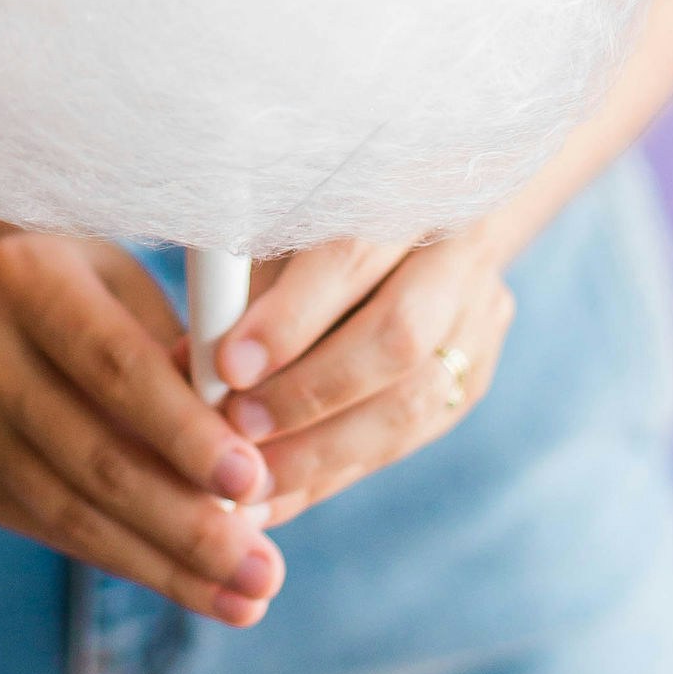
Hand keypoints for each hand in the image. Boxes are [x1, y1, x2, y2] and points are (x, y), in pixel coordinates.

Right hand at [0, 232, 285, 626]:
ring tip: (245, 597)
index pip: (114, 366)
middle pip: (95, 458)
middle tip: (265, 571)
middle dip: (189, 526)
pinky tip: (190, 582)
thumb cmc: (81, 285)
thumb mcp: (128, 282)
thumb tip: (248, 449)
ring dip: (166, 566)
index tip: (254, 479)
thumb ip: (180, 351)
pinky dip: (129, 560)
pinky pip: (57, 532)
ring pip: (74, 514)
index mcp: (27, 278)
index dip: (185, 430)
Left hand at [209, 230, 515, 525]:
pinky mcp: (478, 367)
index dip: (290, 319)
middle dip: (308, 396)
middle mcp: (459, 246)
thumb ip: (247, 284)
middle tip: (237, 433)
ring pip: (416, 402)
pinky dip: (342, 468)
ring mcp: (482, 311)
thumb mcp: (283, 222)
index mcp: (406, 180)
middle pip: (397, 337)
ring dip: (325, 453)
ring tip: (254, 485)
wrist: (431, 203)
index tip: (228, 367)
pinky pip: (414, 434)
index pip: (351, 256)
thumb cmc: (326, 208)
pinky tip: (287, 493)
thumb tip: (190, 362)